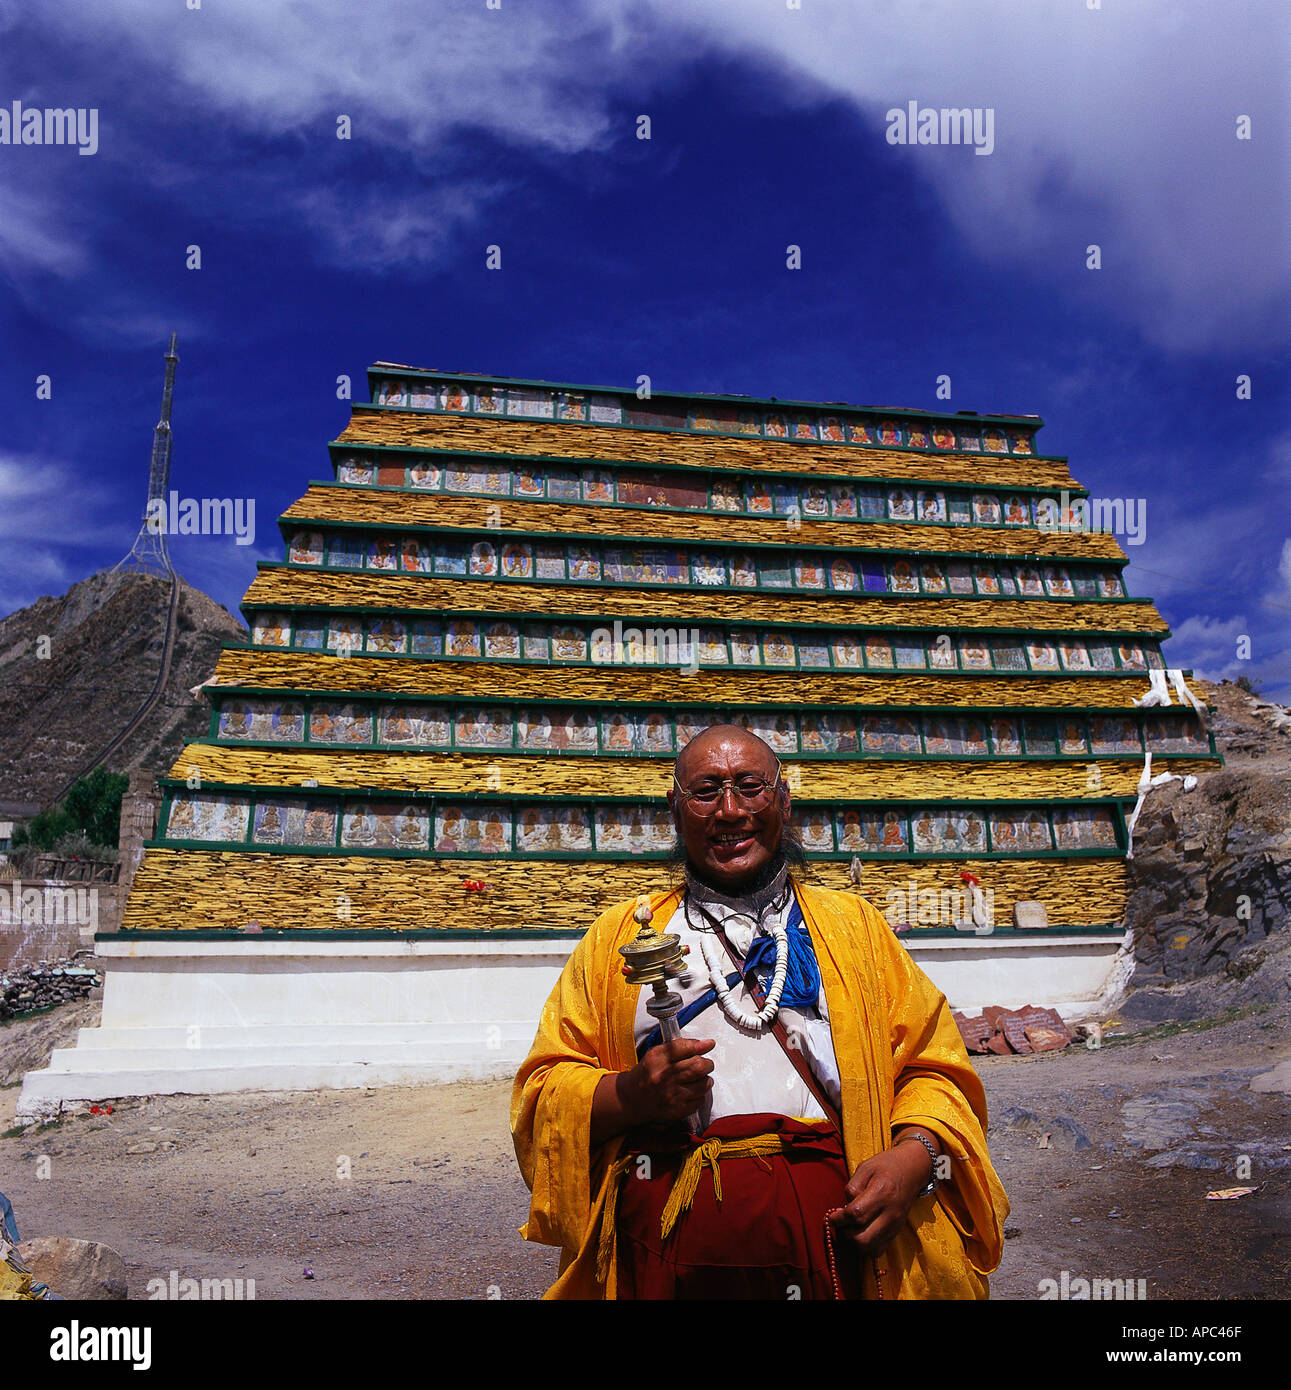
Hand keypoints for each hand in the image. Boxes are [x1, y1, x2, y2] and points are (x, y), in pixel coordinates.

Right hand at [620, 1036, 714, 1127]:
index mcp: (658, 1059)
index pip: (684, 1048)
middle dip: (707, 1063)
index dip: (700, 1045)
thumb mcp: (657, 1054)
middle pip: (698, 1066)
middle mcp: (664, 1076)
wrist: (633, 1099)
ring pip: (703, 1084)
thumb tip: (707, 1044)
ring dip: (705, 1079)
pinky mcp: (677, 1110)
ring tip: (698, 1078)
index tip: (709, 1044)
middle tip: (705, 1064)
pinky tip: (691, 1091)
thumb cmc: (648, 1074)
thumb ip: (681, 1046)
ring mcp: (672, 1095)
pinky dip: (700, 1094)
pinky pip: (700, 1100)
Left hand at [826, 1141, 930, 1255]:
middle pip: (863, 1239)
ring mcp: (895, 1225)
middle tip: (841, 1223)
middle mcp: (890, 1213)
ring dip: (855, 1242)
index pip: (856, 1214)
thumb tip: (844, 1208)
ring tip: (850, 1227)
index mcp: (881, 1193)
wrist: (912, 1170)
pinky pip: (879, 1250)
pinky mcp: (897, 1231)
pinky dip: (867, 1246)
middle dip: (845, 1233)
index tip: (832, 1216)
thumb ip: (852, 1187)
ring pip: (870, 1248)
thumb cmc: (886, 1166)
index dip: (839, 1219)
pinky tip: (861, 1232)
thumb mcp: (866, 1167)